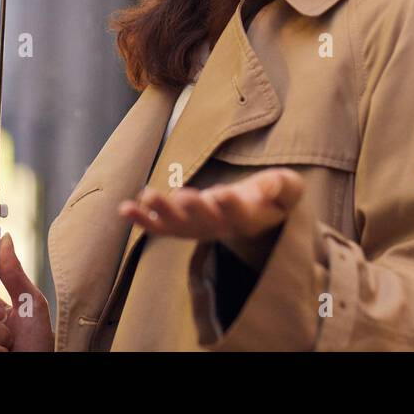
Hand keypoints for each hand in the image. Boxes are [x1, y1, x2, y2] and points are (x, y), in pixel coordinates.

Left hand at [118, 168, 304, 265]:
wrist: (256, 211)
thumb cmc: (273, 196)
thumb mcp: (288, 188)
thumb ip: (283, 186)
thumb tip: (270, 184)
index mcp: (248, 217)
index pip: (240, 214)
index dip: (230, 206)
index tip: (222, 194)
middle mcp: (220, 227)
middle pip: (205, 223)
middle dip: (194, 210)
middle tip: (183, 196)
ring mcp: (198, 228)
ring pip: (179, 227)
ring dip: (162, 213)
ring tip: (146, 196)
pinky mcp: (182, 225)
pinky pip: (160, 227)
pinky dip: (143, 220)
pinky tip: (125, 209)